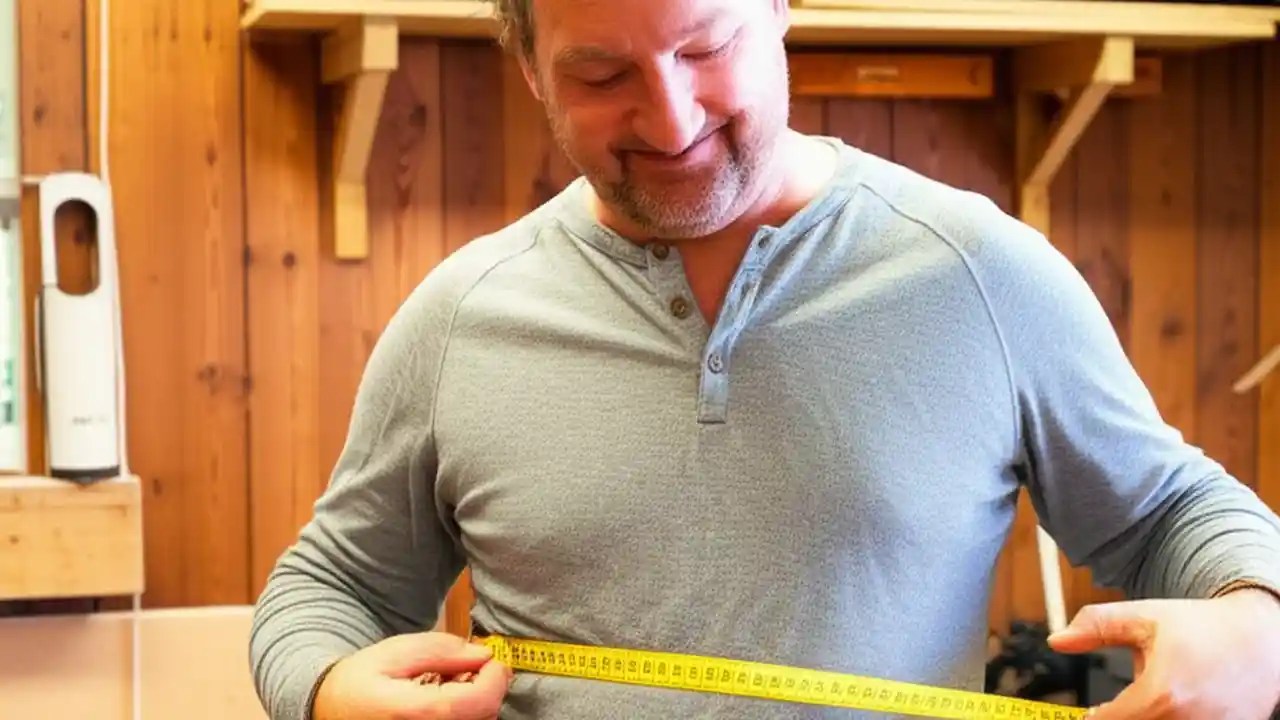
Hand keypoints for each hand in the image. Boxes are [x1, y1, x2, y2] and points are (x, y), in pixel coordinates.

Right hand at [313, 631, 512, 719]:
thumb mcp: (394, 653)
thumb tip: (483, 654)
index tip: (492, 659)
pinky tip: (447, 705)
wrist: (329, 710)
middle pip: (483, 717)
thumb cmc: (360, 681)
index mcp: (413, 712)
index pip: (478, 702)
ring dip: (477, 704)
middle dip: (487, 689)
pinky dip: (466, 715)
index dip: (495, 678)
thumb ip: (440, 650)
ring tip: (454, 685)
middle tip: (472, 668)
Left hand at [1047, 590, 1279, 718]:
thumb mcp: (1144, 617)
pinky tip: (1183, 706)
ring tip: (1159, 700)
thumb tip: (1057, 640)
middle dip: (1125, 717)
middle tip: (1124, 706)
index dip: (1095, 717)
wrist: (1262, 636)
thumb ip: (1096, 627)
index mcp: (1162, 694)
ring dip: (1151, 719)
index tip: (1095, 711)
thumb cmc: (1202, 627)